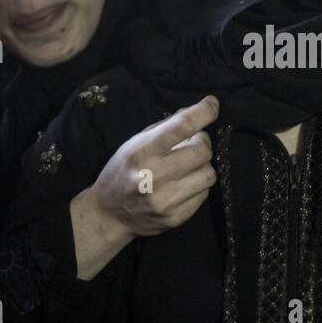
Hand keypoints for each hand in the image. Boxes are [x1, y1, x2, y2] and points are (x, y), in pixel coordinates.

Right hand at [67, 96, 219, 278]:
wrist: (109, 215)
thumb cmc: (122, 171)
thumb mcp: (135, 143)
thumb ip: (166, 127)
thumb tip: (198, 111)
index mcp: (142, 152)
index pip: (182, 127)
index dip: (203, 112)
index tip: (212, 104)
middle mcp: (154, 177)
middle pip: (202, 152)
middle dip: (203, 142)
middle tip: (193, 143)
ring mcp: (166, 201)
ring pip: (209, 174)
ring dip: (202, 166)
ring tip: (188, 166)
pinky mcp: (176, 218)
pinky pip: (203, 194)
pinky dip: (197, 185)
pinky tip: (182, 185)